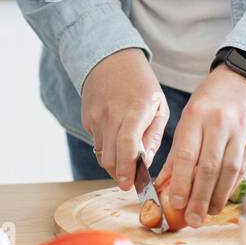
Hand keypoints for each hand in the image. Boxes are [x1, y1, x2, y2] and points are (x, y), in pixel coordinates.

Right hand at [80, 47, 167, 189]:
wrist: (110, 59)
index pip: (127, 144)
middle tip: (130, 182)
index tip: (130, 185)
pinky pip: (97, 143)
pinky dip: (107, 150)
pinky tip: (116, 141)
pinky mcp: (87, 119)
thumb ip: (153, 137)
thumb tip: (146, 164)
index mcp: (136, 109)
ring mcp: (96, 117)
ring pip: (101, 154)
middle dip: (120, 175)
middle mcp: (112, 114)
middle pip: (110, 157)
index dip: (127, 168)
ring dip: (114, 164)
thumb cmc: (141, 84)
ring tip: (126, 162)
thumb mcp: (158, 106)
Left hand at [164, 65, 245, 226]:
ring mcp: (240, 131)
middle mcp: (218, 123)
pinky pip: (243, 168)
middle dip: (199, 198)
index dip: (181, 183)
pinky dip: (231, 186)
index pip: (187, 155)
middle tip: (192, 219)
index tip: (176, 204)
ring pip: (228, 171)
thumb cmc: (211, 101)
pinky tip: (222, 198)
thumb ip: (177, 152)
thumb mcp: (189, 118)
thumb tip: (163, 185)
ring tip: (207, 213)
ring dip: (217, 197)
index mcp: (195, 116)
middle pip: (208, 168)